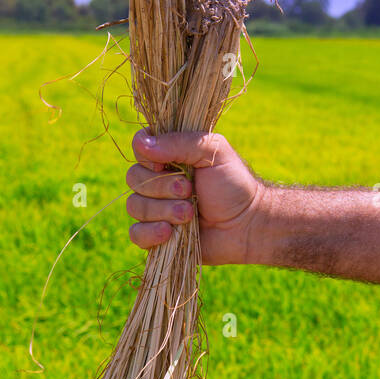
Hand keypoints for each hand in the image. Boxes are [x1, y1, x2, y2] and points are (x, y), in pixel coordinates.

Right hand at [126, 130, 263, 265]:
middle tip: (190, 191)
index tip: (167, 164)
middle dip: (162, 187)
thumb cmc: (233, 184)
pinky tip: (170, 233)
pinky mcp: (155, 235)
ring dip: (163, 211)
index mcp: (168, 155)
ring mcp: (155, 209)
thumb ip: (179, 142)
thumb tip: (143, 145)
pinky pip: (136, 234)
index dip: (149, 157)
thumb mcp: (212, 151)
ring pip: (134, 206)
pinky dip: (151, 233)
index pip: (139, 147)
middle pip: (134, 178)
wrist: (245, 224)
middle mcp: (157, 180)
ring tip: (190, 214)